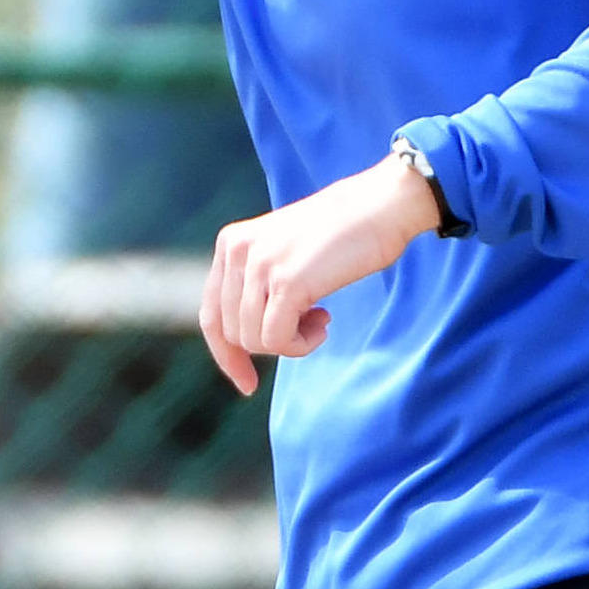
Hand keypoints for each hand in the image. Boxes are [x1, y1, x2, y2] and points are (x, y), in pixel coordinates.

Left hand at [198, 155, 441, 396]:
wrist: (378, 205)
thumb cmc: (339, 235)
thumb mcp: (282, 252)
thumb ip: (257, 285)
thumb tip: (247, 342)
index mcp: (230, 244)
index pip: (211, 315)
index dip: (226, 355)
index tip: (247, 384)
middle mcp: (236, 251)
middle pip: (233, 333)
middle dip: (270, 344)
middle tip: (310, 324)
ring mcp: (260, 265)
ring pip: (254, 341)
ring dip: (290, 343)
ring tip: (320, 318)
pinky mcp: (287, 282)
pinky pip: (278, 340)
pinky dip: (302, 344)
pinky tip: (324, 322)